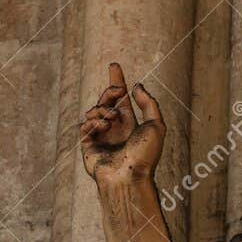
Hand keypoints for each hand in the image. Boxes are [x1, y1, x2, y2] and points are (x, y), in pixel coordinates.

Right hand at [80, 62, 164, 184]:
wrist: (128, 176)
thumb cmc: (145, 155)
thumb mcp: (156, 125)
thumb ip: (148, 103)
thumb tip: (136, 86)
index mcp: (130, 124)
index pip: (122, 98)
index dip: (118, 81)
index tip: (114, 65)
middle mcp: (115, 129)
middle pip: (106, 100)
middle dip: (111, 91)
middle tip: (117, 90)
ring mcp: (100, 136)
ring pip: (94, 110)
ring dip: (103, 109)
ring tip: (111, 119)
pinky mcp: (88, 144)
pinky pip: (85, 124)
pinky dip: (94, 121)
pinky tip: (103, 126)